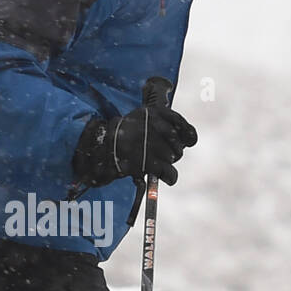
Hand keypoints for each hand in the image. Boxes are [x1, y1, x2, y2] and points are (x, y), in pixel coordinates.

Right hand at [73, 102, 196, 187]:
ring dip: (167, 163)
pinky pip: (170, 173)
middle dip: (173, 151)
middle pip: (177, 144)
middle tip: (163, 155)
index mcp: (153, 113)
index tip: (190, 141)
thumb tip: (187, 139)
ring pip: (173, 158)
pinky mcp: (149, 162)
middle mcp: (155, 126)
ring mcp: (153, 145)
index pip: (180, 123)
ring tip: (155, 163)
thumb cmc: (120, 134)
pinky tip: (166, 177)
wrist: (101, 147)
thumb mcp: (139, 118)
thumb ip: (160, 122)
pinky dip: (170, 177)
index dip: (188, 134)